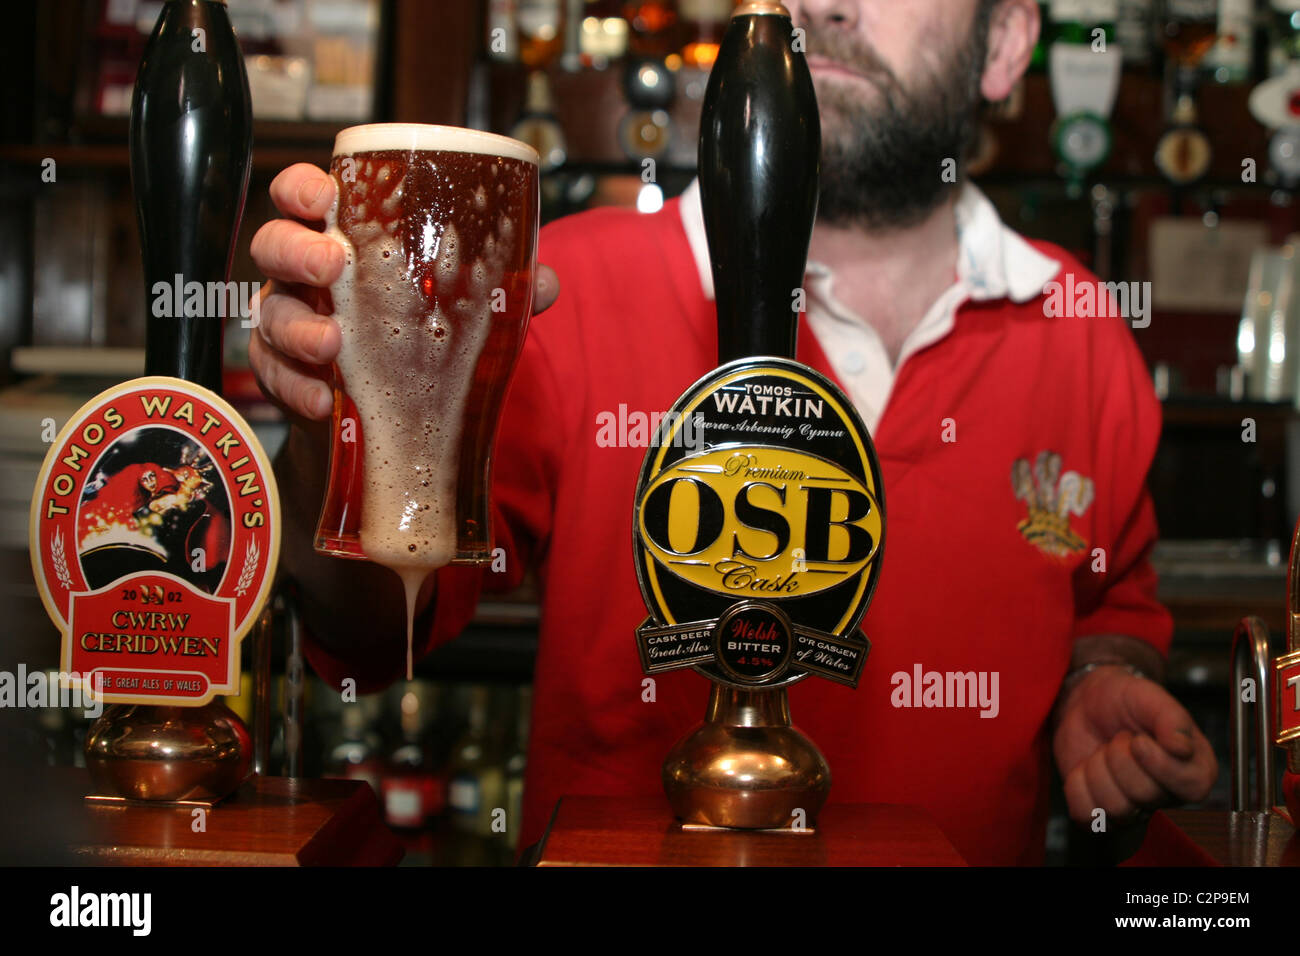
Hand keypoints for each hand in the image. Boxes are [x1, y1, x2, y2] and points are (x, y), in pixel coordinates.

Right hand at [248, 163, 559, 422]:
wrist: (390, 413)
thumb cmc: (419, 334)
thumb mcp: (464, 307)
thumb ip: (502, 289)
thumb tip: (545, 282)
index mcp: (344, 240)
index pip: (305, 195)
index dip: (303, 187)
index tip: (326, 196)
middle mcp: (307, 277)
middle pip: (274, 244)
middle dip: (296, 250)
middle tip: (331, 267)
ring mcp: (291, 325)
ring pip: (269, 313)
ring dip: (297, 327)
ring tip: (333, 345)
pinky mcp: (284, 377)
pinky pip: (274, 375)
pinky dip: (296, 387)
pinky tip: (324, 399)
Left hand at [1053, 666, 1216, 824]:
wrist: (1085, 703)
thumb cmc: (1124, 701)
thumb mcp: (1149, 696)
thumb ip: (1171, 718)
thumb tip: (1182, 748)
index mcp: (1194, 769)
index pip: (1191, 787)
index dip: (1159, 764)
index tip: (1138, 739)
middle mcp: (1167, 796)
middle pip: (1144, 796)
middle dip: (1120, 757)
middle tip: (1120, 738)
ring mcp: (1134, 809)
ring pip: (1114, 808)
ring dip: (1097, 769)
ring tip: (1103, 751)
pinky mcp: (1100, 813)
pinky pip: (1085, 814)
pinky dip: (1076, 784)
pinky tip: (1086, 766)